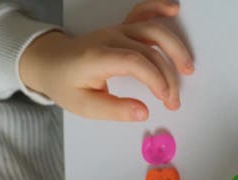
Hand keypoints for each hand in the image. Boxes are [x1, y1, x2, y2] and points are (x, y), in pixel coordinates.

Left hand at [19, 0, 193, 120]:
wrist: (49, 61)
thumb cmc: (65, 83)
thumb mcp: (83, 105)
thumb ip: (114, 110)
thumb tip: (143, 113)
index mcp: (99, 57)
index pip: (136, 62)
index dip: (156, 80)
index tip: (165, 99)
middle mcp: (110, 38)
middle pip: (150, 50)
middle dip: (168, 76)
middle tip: (174, 99)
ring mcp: (117, 31)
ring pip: (152, 31)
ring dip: (174, 47)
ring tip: (188, 67)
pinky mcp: (121, 29)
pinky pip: (141, 13)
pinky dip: (158, 8)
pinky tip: (173, 10)